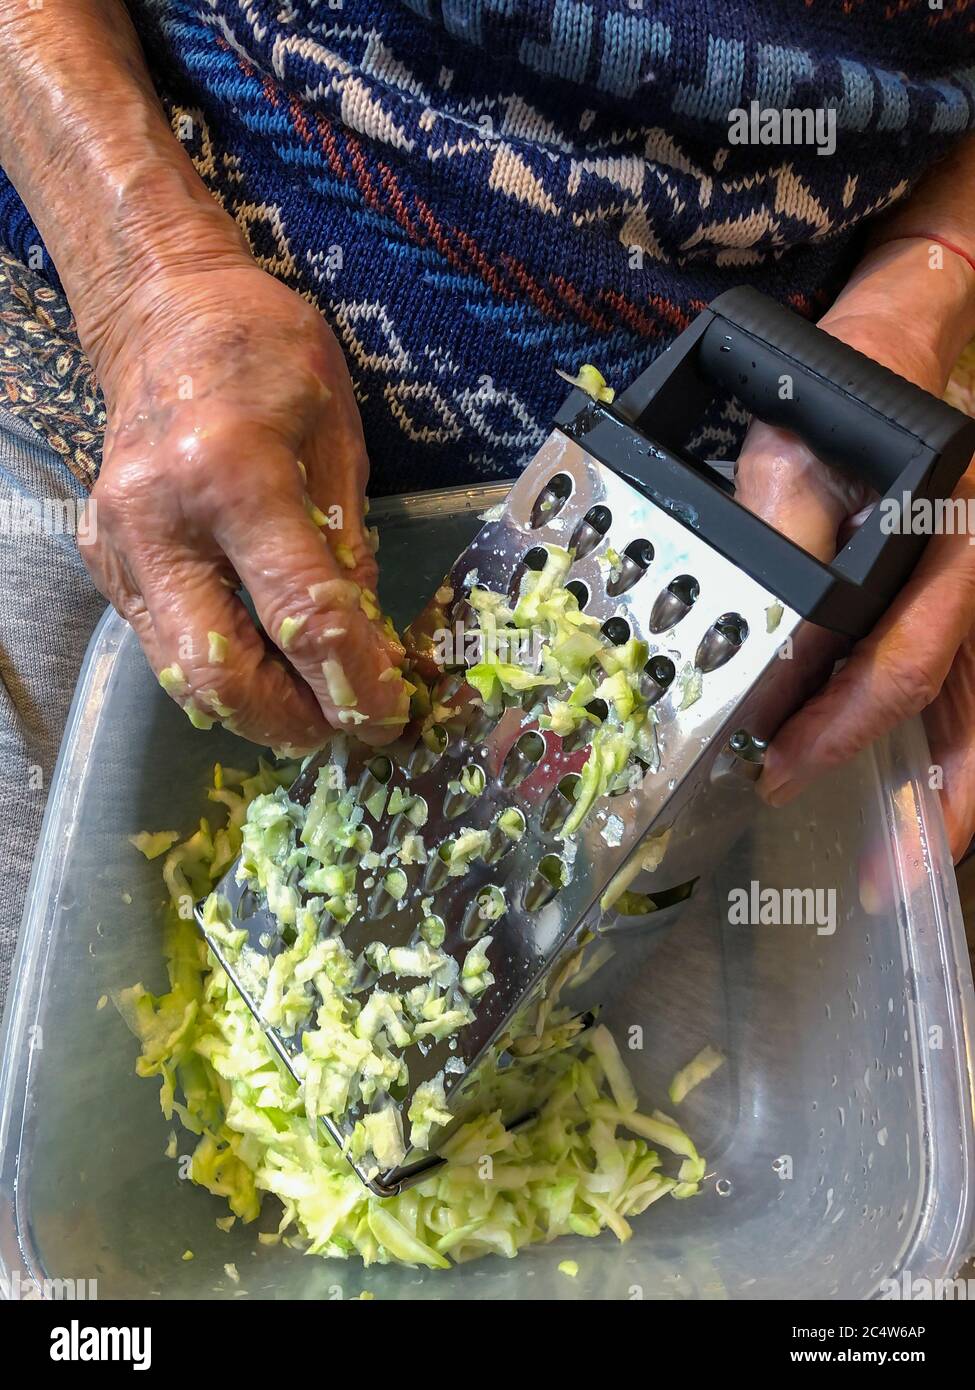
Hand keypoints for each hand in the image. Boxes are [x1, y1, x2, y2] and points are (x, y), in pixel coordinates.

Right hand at [82, 260, 409, 752]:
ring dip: (253, 707)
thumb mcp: (337, 438)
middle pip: (217, 674)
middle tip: (342, 727)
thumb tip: (371, 646)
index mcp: (232, 474)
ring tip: (311, 705)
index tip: (391, 718)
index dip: (353, 684)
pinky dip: (220, 665)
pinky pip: (163, 640)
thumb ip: (349, 546)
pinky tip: (266, 659)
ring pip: (179, 674)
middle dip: (288, 722)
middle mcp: (161, 520)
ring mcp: (118, 545)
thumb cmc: (266, 355)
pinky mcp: (104, 559)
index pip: (301, 615)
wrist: (163, 312)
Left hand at [734, 238, 974, 864]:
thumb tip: (771, 604)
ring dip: (952, 796)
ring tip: (910, 868)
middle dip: (936, 803)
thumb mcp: (798, 437)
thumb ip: (782, 511)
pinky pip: (968, 697)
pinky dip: (948, 757)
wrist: (901, 356)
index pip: (908, 658)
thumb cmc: (845, 396)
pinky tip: (918, 804)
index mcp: (949, 537)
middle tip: (887, 877)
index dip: (845, 725)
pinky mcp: (964, 612)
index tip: (778, 768)